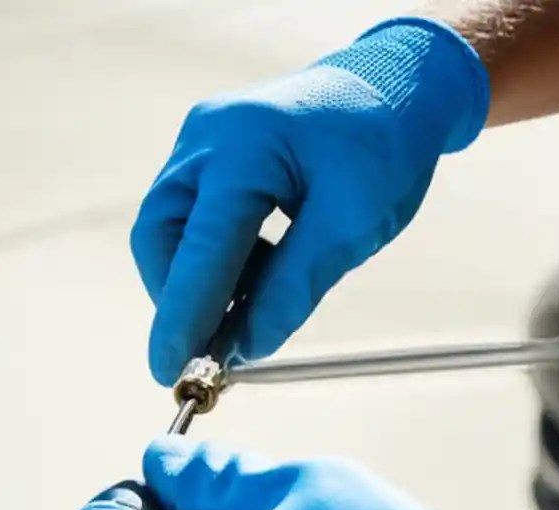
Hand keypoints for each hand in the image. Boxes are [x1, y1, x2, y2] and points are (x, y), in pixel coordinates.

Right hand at [132, 18, 489, 385]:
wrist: (397, 88)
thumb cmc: (383, 146)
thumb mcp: (351, 227)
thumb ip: (293, 288)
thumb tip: (247, 346)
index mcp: (245, 149)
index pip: (201, 250)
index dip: (182, 317)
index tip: (171, 372)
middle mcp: (208, 138)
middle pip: (162, 237)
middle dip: (182, 296)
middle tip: (216, 345)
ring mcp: (203, 140)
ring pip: (171, 229)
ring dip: (202, 277)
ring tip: (257, 302)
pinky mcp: (210, 151)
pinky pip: (193, 215)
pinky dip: (217, 256)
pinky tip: (262, 270)